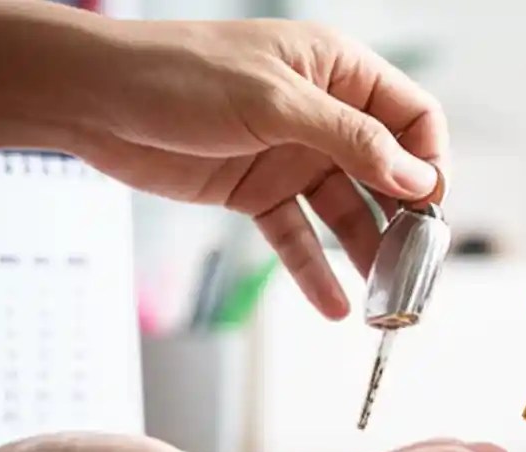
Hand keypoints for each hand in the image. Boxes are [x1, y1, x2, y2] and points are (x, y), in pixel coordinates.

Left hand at [73, 17, 446, 318]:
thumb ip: (351, 140)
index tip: (431, 209)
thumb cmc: (179, 73)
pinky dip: (315, 270)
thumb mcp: (276, 103)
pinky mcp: (257, 192)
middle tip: (416, 268)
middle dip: (405, 220)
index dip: (429, 161)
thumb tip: (419, 178)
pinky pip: (299, 236)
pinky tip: (335, 305)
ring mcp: (291, 156)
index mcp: (338, 72)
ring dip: (366, 253)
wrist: (94, 100)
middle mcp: (323, 115)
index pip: (412, 117)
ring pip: (346, 211)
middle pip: (386, 172)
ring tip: (384, 299)